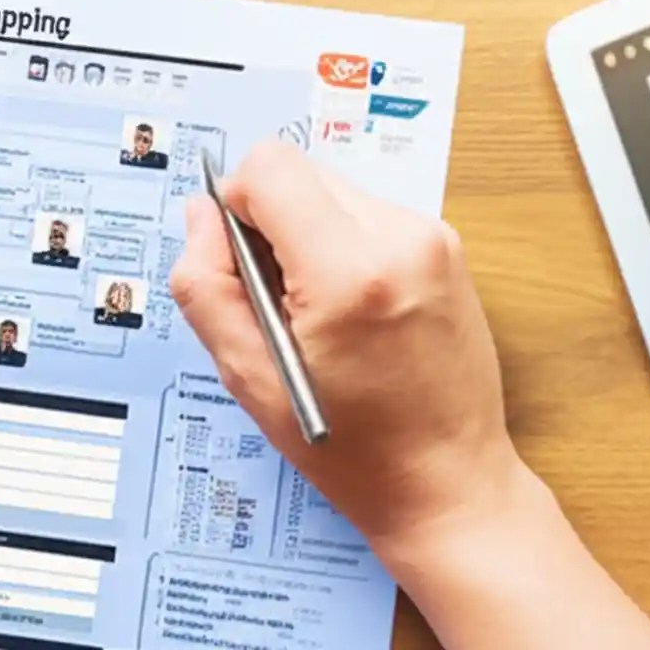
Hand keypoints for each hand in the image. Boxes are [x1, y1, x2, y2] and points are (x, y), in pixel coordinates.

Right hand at [172, 141, 517, 549]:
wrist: (446, 481)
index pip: (270, 167)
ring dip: (307, 236)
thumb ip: (208, 286)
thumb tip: (201, 215)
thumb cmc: (353, 448)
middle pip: (301, 173)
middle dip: (271, 223)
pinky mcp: (447, 247)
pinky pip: (369, 215)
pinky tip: (350, 311)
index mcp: (349, 272)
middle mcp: (401, 238)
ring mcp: (433, 239)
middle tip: (276, 301)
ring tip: (317, 313)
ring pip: (333, 191)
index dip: (235, 205)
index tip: (238, 261)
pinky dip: (343, 246)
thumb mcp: (250, 378)